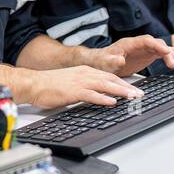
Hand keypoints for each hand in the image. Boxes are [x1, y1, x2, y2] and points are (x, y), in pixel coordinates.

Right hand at [21, 66, 143, 108]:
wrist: (34, 84)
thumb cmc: (50, 85)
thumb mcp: (72, 82)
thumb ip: (86, 87)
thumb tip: (99, 95)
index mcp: (85, 71)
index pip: (109, 76)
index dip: (123, 83)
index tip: (134, 89)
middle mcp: (85, 74)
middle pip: (111, 80)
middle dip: (128, 87)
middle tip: (140, 94)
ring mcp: (80, 82)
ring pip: (105, 85)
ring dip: (121, 92)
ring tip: (132, 97)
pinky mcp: (73, 91)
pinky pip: (92, 95)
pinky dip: (103, 98)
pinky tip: (112, 102)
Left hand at [87, 35, 173, 76]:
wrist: (100, 63)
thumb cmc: (102, 62)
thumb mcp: (105, 62)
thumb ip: (112, 60)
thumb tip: (119, 60)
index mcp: (129, 43)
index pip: (146, 41)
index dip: (157, 45)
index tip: (166, 51)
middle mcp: (138, 44)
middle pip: (156, 44)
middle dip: (166, 52)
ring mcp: (143, 49)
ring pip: (160, 49)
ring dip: (170, 55)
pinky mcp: (146, 55)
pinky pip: (160, 54)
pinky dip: (170, 55)